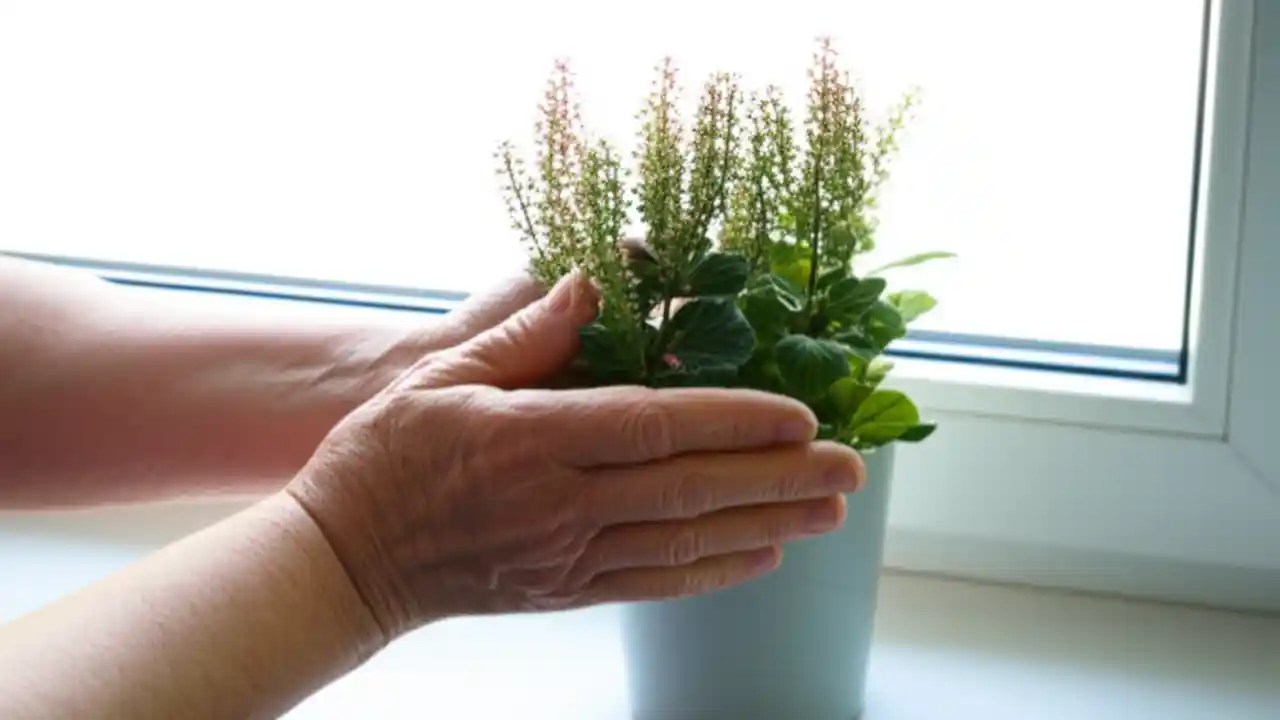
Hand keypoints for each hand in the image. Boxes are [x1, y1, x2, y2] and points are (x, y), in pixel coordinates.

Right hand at [285, 272, 866, 644]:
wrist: (343, 560)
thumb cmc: (385, 457)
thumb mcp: (441, 375)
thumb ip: (525, 333)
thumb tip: (592, 285)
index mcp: (532, 440)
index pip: (654, 428)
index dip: (735, 421)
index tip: (800, 416)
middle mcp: (559, 505)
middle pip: (690, 490)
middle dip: (778, 478)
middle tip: (850, 468)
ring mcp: (565, 555)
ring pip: (685, 542)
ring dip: (767, 525)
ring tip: (829, 511)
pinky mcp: (564, 592)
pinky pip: (653, 583)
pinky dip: (715, 571)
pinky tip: (762, 555)